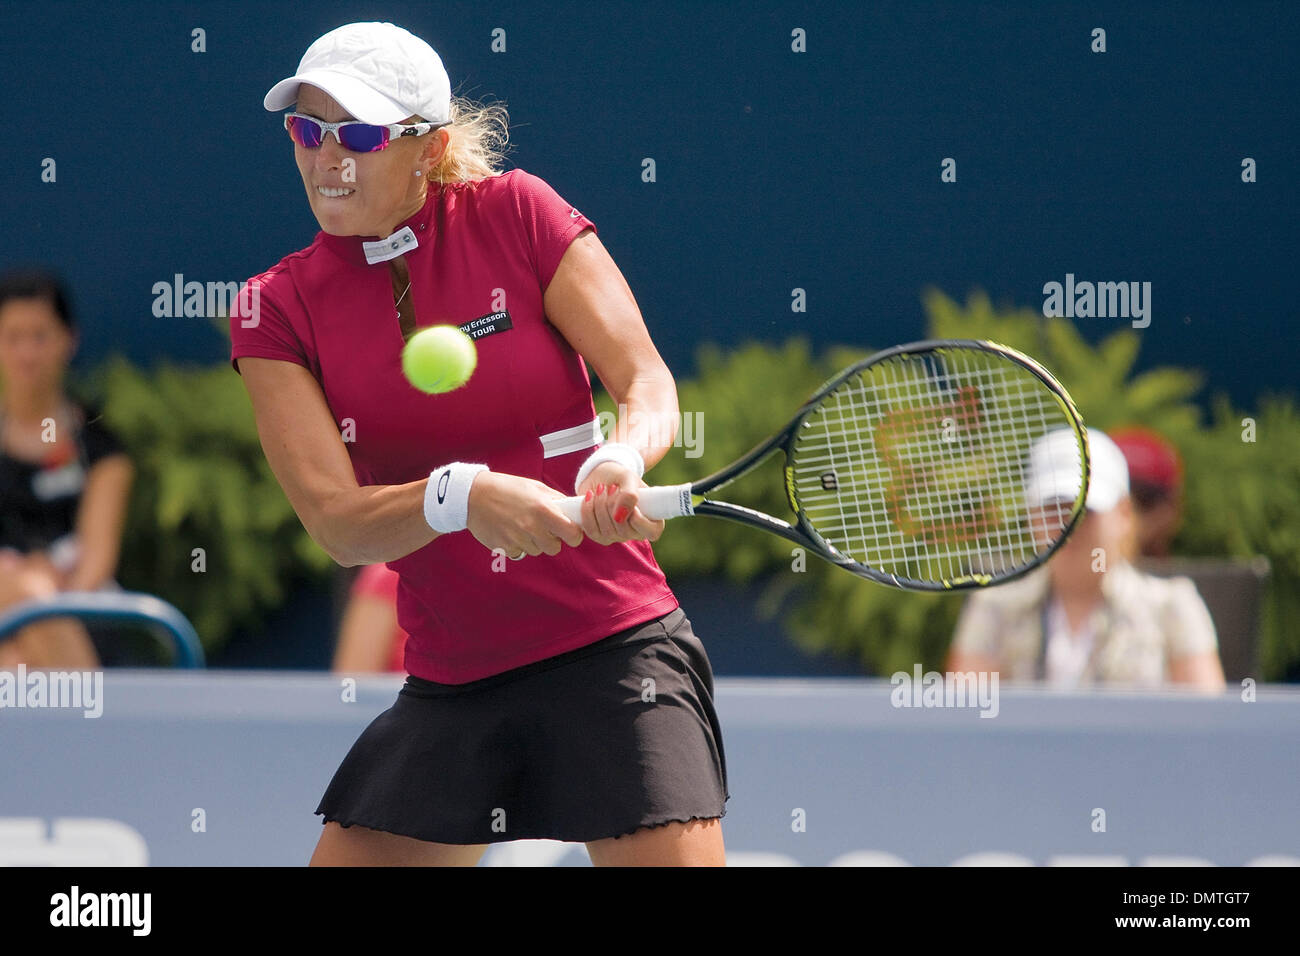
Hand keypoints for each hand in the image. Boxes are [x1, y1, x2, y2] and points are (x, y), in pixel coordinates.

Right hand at [466, 471, 583, 557]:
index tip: (570, 531)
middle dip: (552, 540)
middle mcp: (531, 527)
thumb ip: (556, 499)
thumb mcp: (534, 486)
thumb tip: (572, 509)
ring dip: (534, 542)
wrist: (472, 495)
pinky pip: (520, 553)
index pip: (572, 534)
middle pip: (554, 548)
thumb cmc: (504, 488)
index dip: (574, 534)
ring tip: (521, 524)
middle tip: (542, 527)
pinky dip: (518, 545)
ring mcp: (517, 539)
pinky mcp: (504, 548)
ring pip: (537, 551)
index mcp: (543, 509)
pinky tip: (510, 530)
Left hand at [575, 461, 665, 545]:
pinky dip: (588, 511)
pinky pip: (591, 531)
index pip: (653, 532)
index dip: (641, 522)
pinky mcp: (598, 534)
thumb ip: (629, 495)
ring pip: (607, 532)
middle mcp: (634, 531)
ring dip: (600, 506)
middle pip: (625, 532)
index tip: (632, 506)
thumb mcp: (628, 478)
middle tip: (611, 487)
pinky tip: (589, 496)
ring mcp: (616, 535)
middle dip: (613, 506)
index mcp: (650, 517)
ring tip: (600, 489)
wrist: (600, 476)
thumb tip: (620, 516)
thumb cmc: (619, 477)